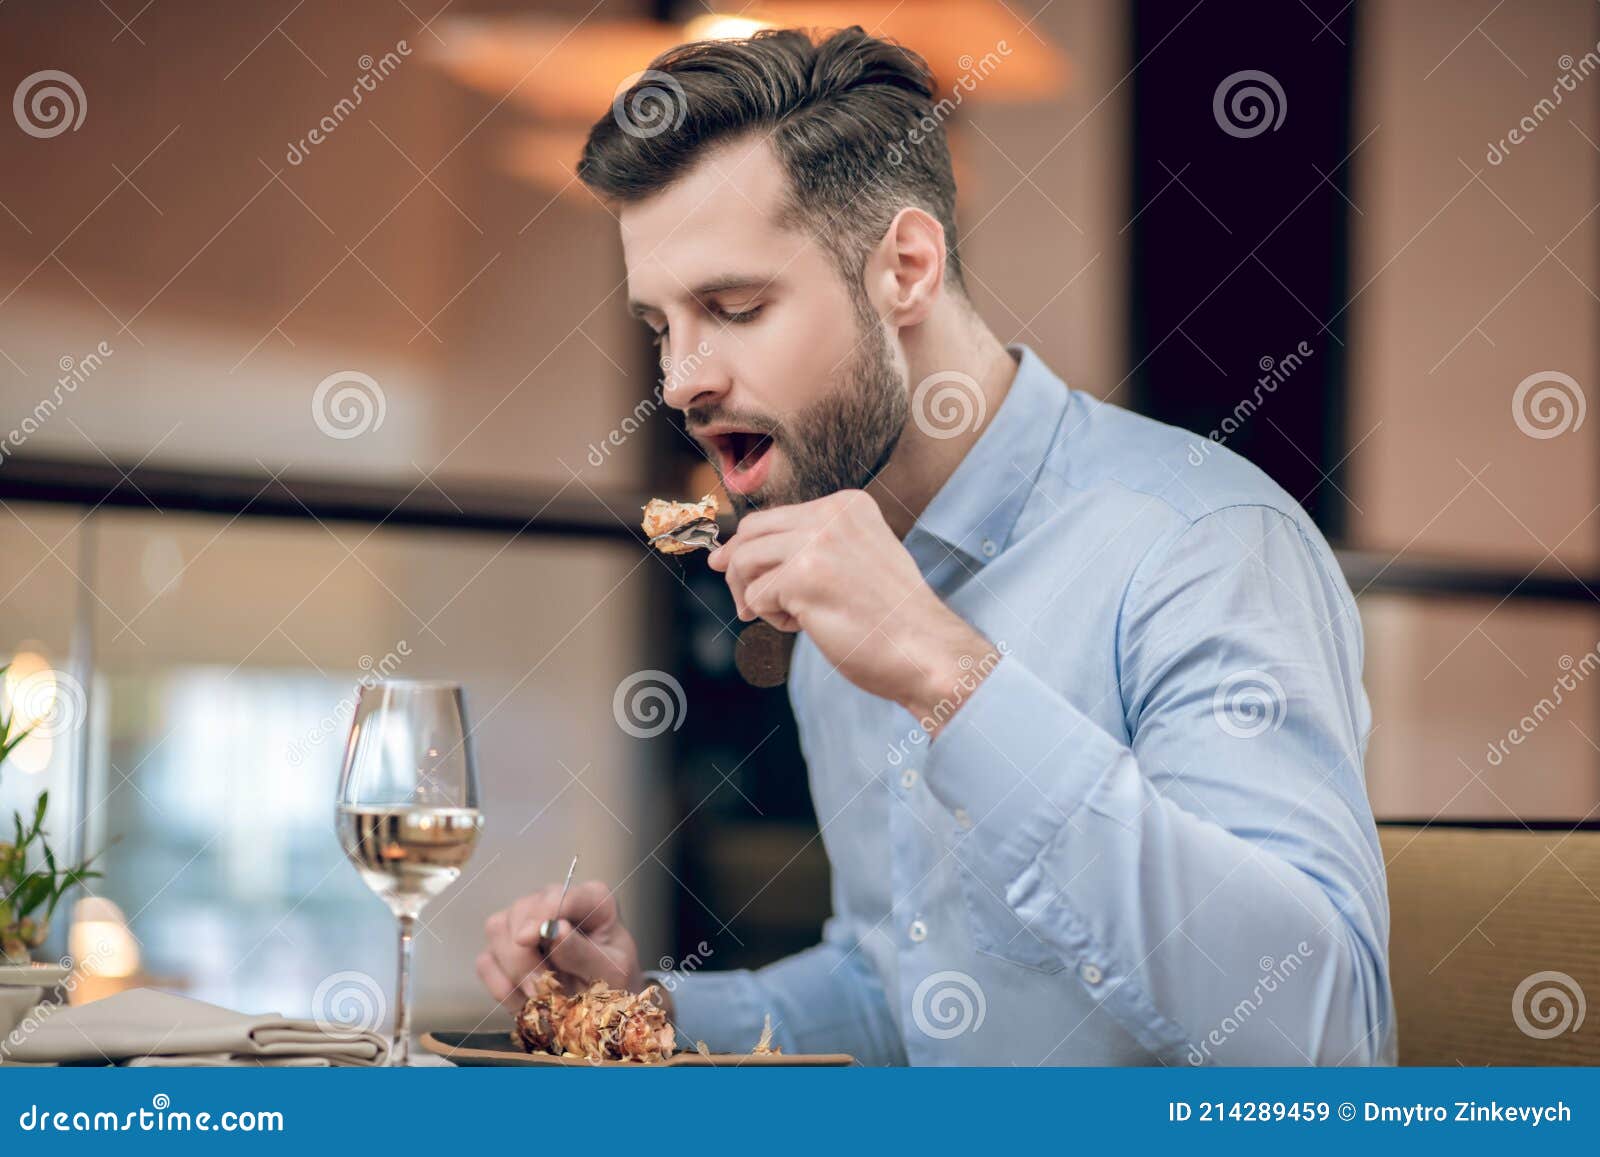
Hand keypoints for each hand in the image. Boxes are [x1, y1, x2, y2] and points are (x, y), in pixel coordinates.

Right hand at [477, 880, 643, 1011]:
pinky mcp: (504, 949)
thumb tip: (556, 929)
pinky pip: (486, 962)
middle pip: (521, 910)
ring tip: (540, 995)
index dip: (543, 912)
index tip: (530, 937)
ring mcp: (525, 923)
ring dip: (514, 970)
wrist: (599, 1009)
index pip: (562, 894)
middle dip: (525, 953)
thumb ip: (583, 952)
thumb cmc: (612, 982)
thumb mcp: (609, 972)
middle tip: (540, 987)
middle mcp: (554, 902)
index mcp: (591, 900)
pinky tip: (526, 1001)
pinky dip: (502, 986)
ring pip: (497, 930)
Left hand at [707, 490, 997, 732]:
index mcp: (848, 505)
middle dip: (737, 568)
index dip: (750, 549)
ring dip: (755, 595)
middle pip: (752, 531)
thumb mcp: (854, 560)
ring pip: (745, 560)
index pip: (775, 517)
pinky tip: (804, 625)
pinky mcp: (803, 577)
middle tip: (746, 605)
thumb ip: (807, 547)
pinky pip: (755, 594)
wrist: (926, 652)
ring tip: (788, 617)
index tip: (740, 575)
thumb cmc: (889, 618)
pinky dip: (771, 617)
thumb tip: (725, 553)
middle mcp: (831, 515)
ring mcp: (817, 543)